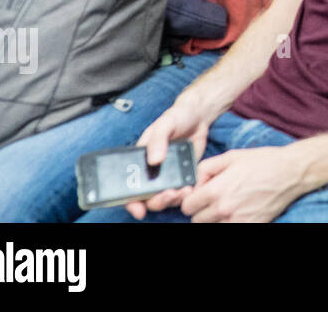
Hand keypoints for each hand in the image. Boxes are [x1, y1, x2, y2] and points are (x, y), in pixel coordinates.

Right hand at [125, 93, 213, 219]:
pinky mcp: (184, 175)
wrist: (198, 116)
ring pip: (165, 198)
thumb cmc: (177, 117)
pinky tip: (191, 187)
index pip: (129, 187)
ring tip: (183, 191)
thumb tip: (153, 161)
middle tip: (169, 194)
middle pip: (148, 198)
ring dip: (172, 200)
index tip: (138, 209)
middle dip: (156, 202)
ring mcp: (168, 175)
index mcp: (140, 160)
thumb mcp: (165, 123)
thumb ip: (158, 140)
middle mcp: (152, 172)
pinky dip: (185, 194)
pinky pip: (182, 191)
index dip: (131, 202)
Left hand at [180, 146, 302, 222]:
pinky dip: (230, 222)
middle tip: (215, 200)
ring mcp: (238, 220)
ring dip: (215, 219)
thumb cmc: (263, 161)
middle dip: (202, 210)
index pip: (187, 206)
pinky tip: (239, 211)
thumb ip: (206, 168)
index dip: (192, 199)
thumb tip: (195, 182)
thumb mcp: (231, 156)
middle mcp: (224, 208)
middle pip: (196, 221)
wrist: (291, 172)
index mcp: (217, 190)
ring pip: (211, 227)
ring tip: (229, 206)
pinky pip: (230, 228)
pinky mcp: (251, 226)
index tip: (200, 196)